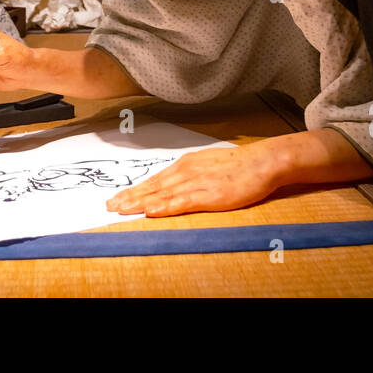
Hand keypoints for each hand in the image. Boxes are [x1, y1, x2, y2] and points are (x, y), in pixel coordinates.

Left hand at [105, 144, 281, 216]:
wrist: (263, 161)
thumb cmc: (239, 165)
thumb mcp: (208, 165)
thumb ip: (191, 174)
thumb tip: (174, 184)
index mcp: (186, 165)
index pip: (155, 179)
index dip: (135, 190)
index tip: (118, 197)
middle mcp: (187, 171)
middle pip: (153, 186)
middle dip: (130, 196)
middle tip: (110, 206)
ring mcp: (197, 182)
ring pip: (162, 194)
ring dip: (140, 202)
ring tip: (122, 209)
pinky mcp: (210, 195)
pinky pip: (182, 202)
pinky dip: (165, 206)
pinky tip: (152, 211)